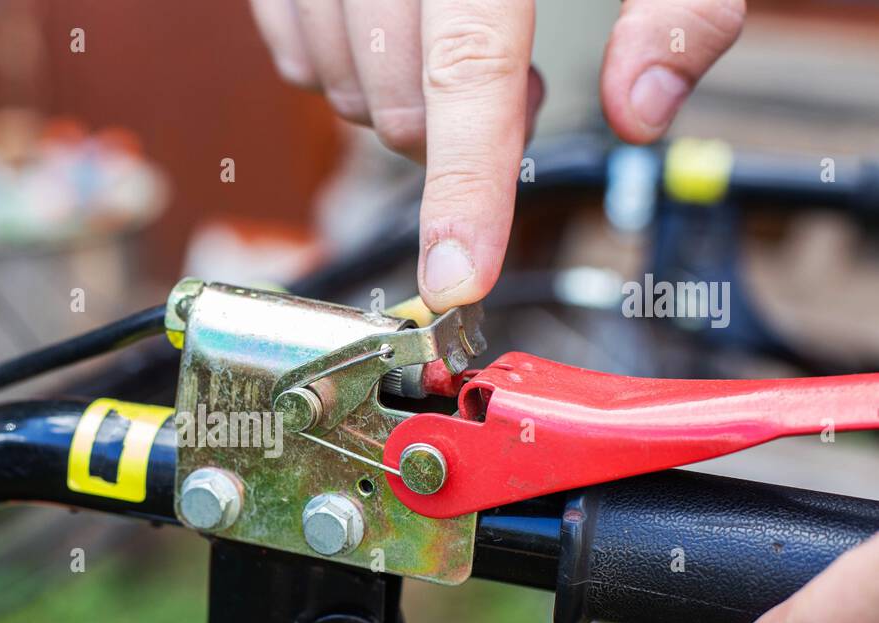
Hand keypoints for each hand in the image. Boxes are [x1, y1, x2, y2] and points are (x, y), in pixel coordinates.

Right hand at [249, 0, 744, 310]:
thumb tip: (644, 109)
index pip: (467, 71)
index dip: (465, 188)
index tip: (460, 277)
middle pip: (395, 94)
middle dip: (452, 137)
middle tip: (516, 90)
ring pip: (334, 83)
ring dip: (399, 103)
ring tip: (457, 46)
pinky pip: (290, 46)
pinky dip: (341, 70)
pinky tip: (390, 34)